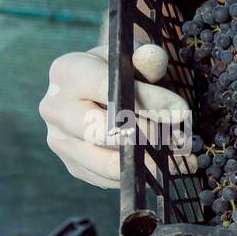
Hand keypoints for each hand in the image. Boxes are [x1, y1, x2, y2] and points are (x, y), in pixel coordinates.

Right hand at [39, 43, 190, 187]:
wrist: (98, 90)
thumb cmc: (120, 70)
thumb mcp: (132, 57)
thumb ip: (145, 58)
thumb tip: (154, 59)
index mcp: (66, 71)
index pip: (110, 90)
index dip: (150, 101)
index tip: (181, 110)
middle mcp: (54, 108)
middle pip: (101, 131)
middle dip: (146, 137)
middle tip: (179, 139)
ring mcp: (60, 140)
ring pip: (106, 162)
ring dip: (147, 164)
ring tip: (180, 158)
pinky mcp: (73, 166)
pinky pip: (108, 179)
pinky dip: (139, 176)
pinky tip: (164, 167)